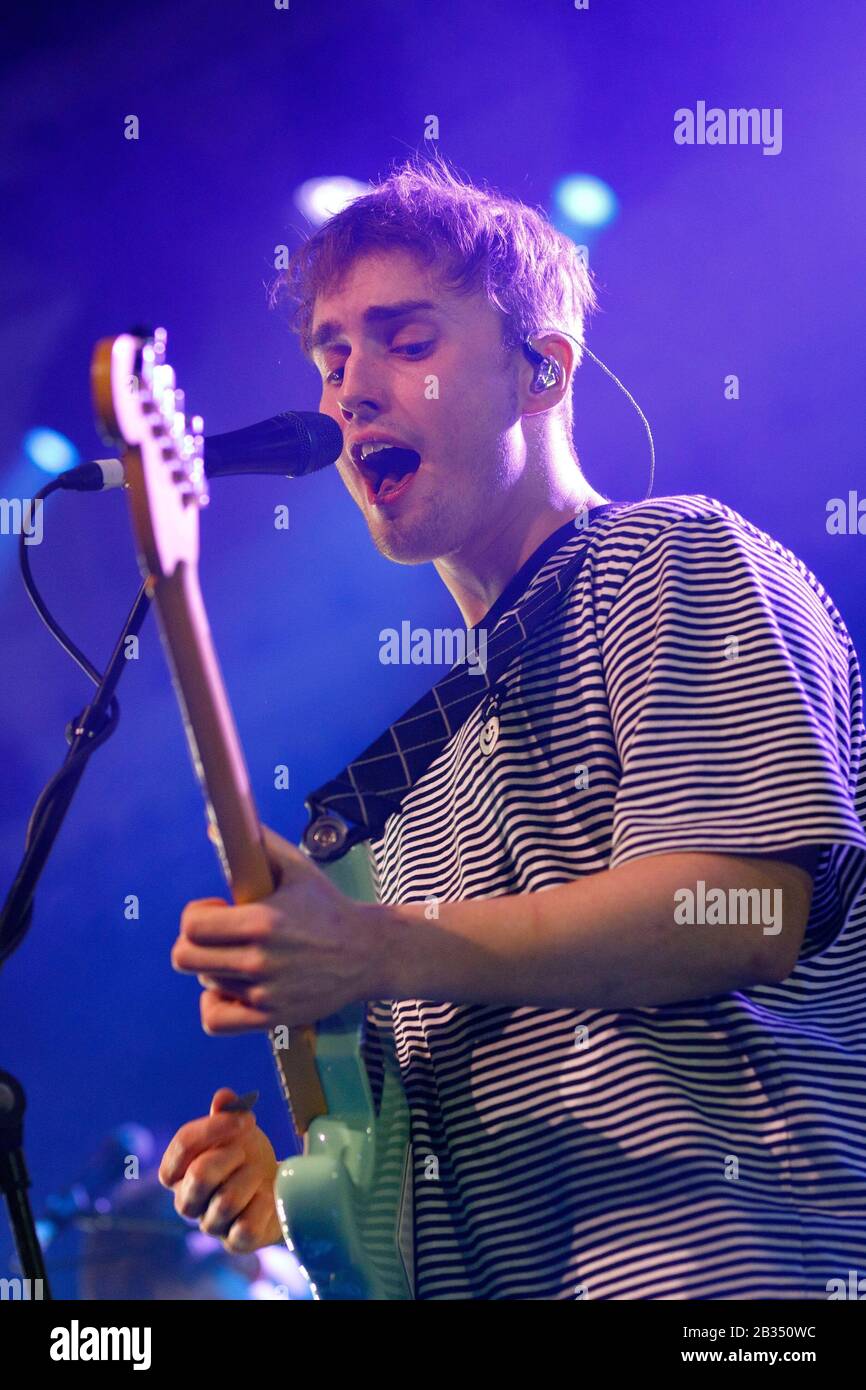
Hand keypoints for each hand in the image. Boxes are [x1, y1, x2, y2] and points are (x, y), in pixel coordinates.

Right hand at [158, 1087, 282, 1251]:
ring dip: (251, 1178)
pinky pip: (245, 1228)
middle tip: (246, 1151)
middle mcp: (188, 1200)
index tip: (246, 1119)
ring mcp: (210, 1224)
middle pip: (199, 1176)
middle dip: (231, 1155)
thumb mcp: (238, 1129)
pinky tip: (268, 1195)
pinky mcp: (235, 1242)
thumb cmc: (247, 1156)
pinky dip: (263, 1206)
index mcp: (179, 1170)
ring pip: (226, 1202)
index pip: (182, 1146)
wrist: (275, 1186)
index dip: (213, 1128)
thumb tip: (223, 1097)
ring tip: (259, 1172)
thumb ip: (227, 1112)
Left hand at [171, 823, 390, 1033]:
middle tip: (219, 937)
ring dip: (216, 970)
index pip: (192, 927)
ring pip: (206, 983)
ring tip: (242, 958)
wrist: (369, 952)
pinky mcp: (272, 1018)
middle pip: (186, 958)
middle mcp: (260, 960)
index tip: (216, 912)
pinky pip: (216, 1020)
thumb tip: (216, 827)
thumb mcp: (297, 868)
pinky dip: (215, 1006)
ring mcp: (265, 993)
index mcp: (262, 922)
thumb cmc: (329, 907)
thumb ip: (257, 845)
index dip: (195, 917)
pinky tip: (233, 990)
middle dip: (194, 943)